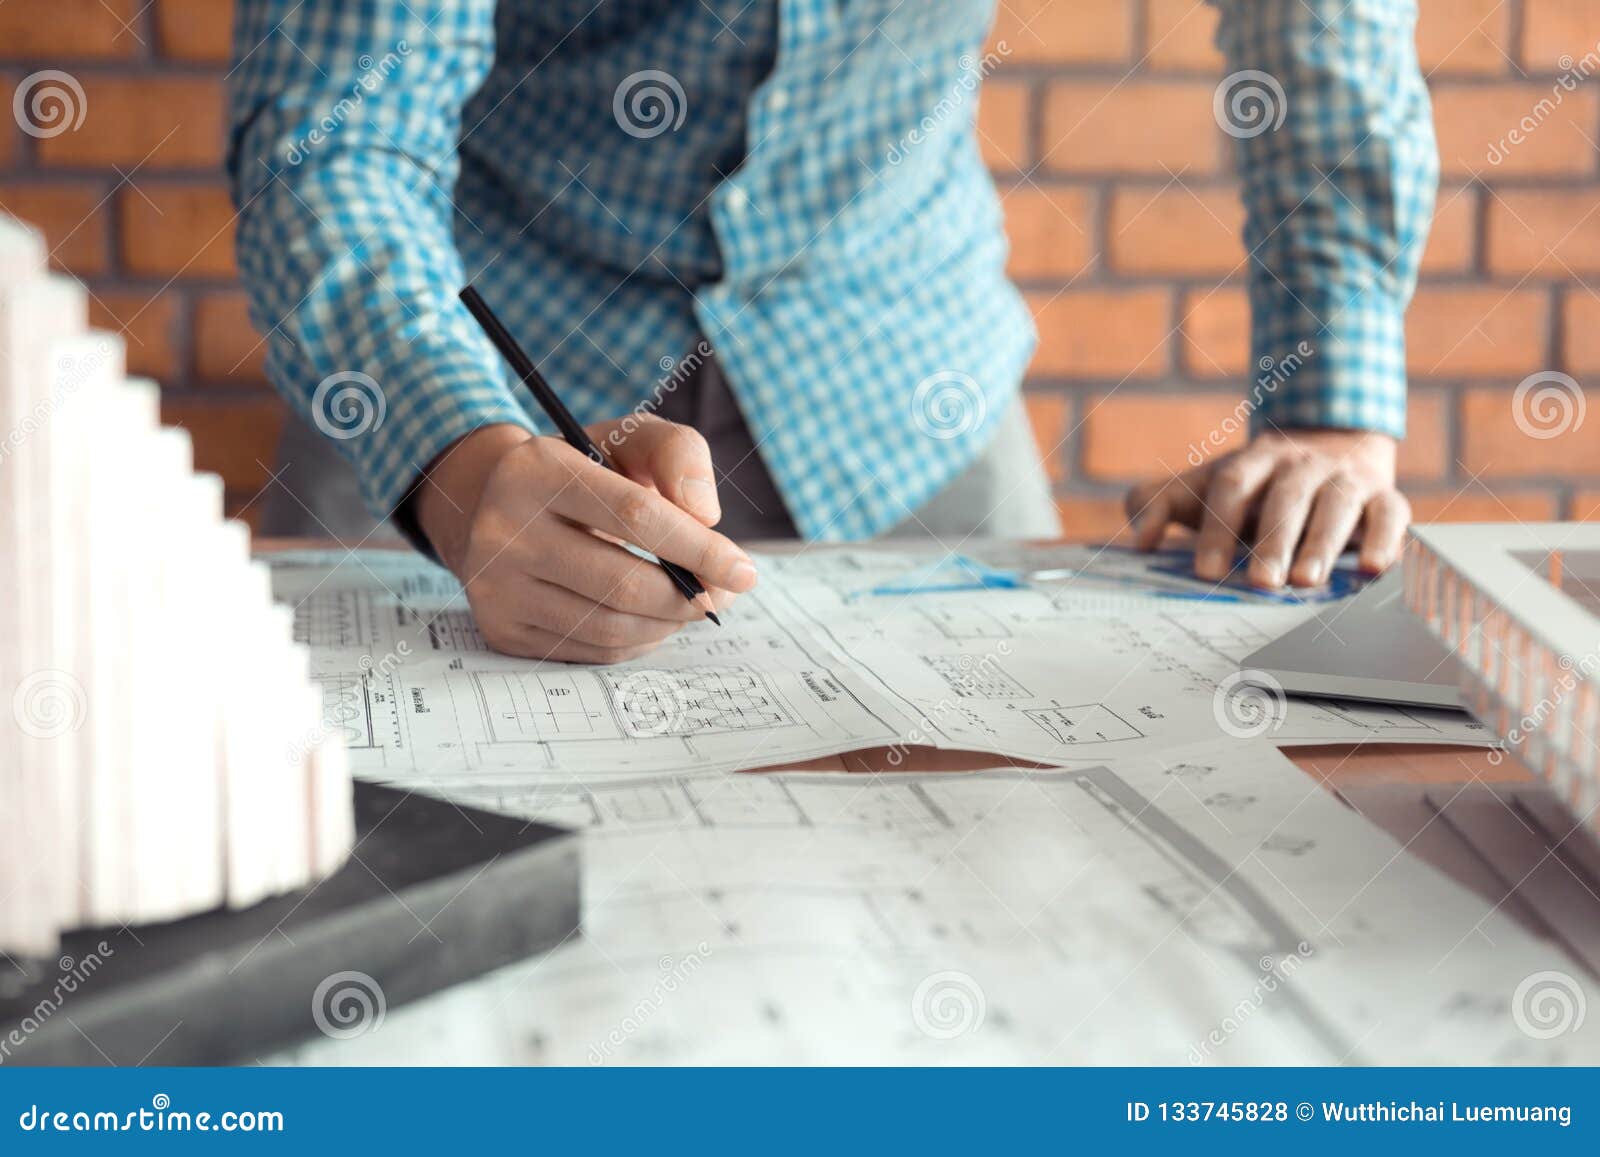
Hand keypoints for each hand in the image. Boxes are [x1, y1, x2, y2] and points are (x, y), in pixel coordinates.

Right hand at [411, 416, 757, 661]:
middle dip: (688, 595)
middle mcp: (504, 530)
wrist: (494, 503)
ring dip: (668, 623)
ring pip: (610, 626)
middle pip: (624, 583)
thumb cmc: (581, 470)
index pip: (636, 516)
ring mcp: (496, 586)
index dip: (699, 548)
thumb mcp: (627, 439)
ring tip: (689, 603)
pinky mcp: (502, 628)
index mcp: (537, 469)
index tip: (744, 570)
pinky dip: (637, 641)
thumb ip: (677, 454)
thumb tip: (705, 516)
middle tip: (719, 593)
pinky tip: (650, 618)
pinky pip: (590, 651)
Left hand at [1123, 429, 1409, 588]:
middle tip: (1259, 583)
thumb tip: (1140, 540)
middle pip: (1285, 498)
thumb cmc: (1255, 486)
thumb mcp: (1203, 487)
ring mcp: (1345, 478)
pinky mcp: (1385, 497)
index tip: (1204, 572)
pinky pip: (1391, 514)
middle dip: (1272, 541)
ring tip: (1306, 583)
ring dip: (1321, 544)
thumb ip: (1159, 504)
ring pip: (1336, 505)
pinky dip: (1384, 540)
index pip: (1230, 488)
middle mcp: (1301, 465)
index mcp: (1252, 462)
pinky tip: (1371, 569)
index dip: (1215, 528)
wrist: (1331, 444)